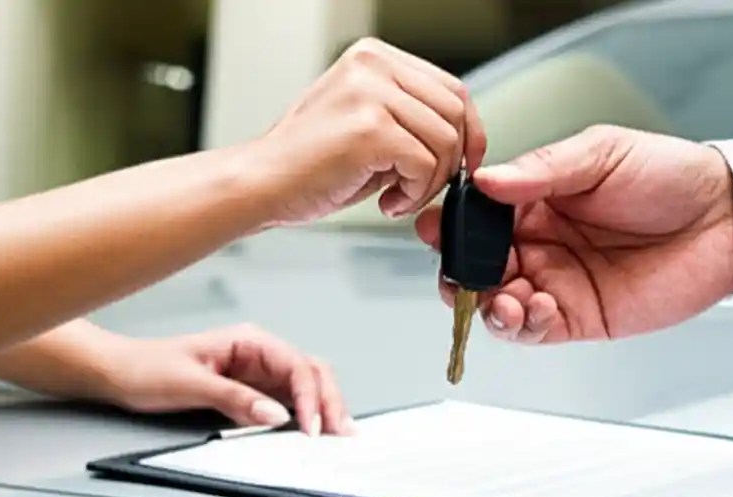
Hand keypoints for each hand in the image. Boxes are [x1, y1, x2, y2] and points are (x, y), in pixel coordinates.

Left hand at [96, 325, 351, 435]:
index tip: (312, 427)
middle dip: (330, 401)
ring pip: (305, 387)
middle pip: (311, 373)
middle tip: (340, 433)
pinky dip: (304, 417)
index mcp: (250, 341)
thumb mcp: (190, 383)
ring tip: (338, 434)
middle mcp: (260, 354)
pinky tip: (313, 432)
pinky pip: (286, 403)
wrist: (119, 373)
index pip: (296, 366)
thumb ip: (236, 398)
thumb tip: (277, 416)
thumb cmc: (147, 368)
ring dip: (324, 408)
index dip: (310, 397)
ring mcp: (258, 373)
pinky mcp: (252, 392)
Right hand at [248, 38, 486, 224]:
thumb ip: (412, 118)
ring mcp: (370, 94)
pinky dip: (414, 195)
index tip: (465, 163)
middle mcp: (373, 65)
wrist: (262, 183)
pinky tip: (385, 202)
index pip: (452, 88)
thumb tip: (466, 139)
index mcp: (375, 57)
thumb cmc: (311, 163)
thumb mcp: (370, 122)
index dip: (469, 131)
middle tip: (419, 187)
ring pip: (445, 142)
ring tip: (396, 196)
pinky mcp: (370, 129)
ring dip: (429, 183)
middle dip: (450, 161)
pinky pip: (425, 165)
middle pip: (455, 113)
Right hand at [415, 125, 732, 343]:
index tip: (438, 226)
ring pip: (496, 303)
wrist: (728, 219)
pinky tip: (535, 308)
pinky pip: (534, 330)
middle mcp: (539, 242)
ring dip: (487, 305)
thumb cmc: (671, 176)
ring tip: (504, 299)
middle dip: (459, 273)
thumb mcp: (602, 153)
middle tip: (461, 272)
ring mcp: (556, 281)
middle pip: (476, 265)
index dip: (452, 223)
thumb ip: (543, 170)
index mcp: (536, 198)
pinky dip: (522, 325)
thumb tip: (488, 180)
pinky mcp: (579, 317)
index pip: (476, 215)